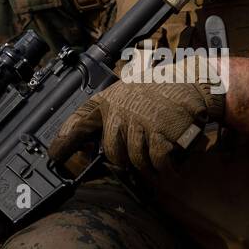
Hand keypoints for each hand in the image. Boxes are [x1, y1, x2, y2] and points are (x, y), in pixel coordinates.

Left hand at [48, 79, 224, 175]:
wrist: (193, 81)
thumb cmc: (161, 92)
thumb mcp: (130, 95)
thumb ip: (111, 116)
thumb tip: (92, 147)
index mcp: (111, 98)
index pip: (80, 119)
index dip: (64, 140)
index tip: (54, 156)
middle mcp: (121, 108)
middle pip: (111, 152)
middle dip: (124, 159)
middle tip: (139, 152)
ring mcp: (140, 120)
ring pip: (134, 160)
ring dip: (148, 163)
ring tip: (160, 149)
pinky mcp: (160, 132)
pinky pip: (156, 162)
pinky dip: (165, 167)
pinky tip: (171, 161)